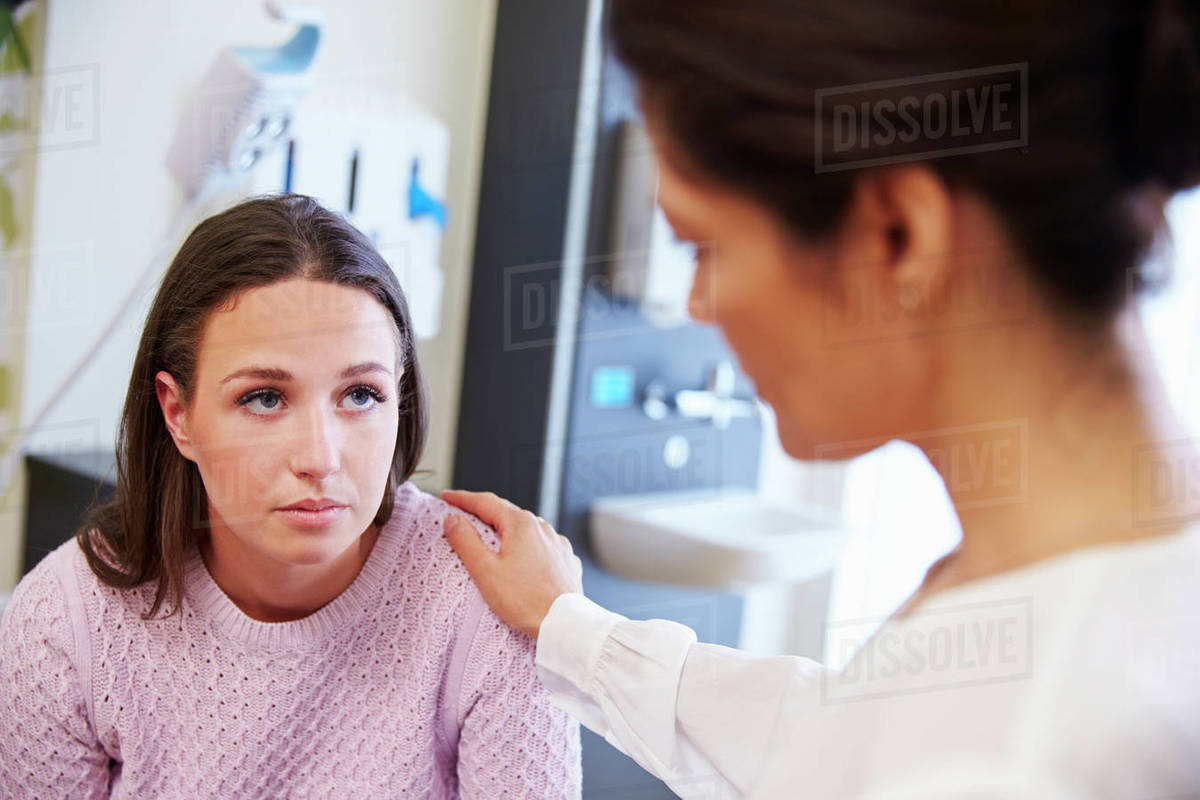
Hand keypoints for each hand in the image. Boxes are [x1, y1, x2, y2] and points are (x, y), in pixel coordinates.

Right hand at [441, 489, 583, 639]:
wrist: (565, 623)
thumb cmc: (525, 600)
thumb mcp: (485, 570)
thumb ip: (465, 541)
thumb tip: (452, 519)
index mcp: (521, 524)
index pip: (485, 502)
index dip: (462, 499)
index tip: (446, 497)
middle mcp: (542, 527)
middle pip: (506, 514)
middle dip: (484, 513)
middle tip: (463, 515)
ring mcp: (557, 543)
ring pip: (526, 530)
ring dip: (507, 531)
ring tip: (492, 538)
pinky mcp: (566, 560)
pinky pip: (542, 547)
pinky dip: (527, 548)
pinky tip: (522, 558)